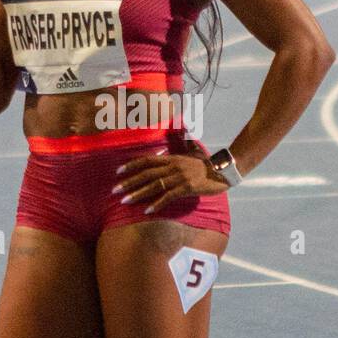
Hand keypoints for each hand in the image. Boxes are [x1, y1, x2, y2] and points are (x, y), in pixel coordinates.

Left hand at [111, 140, 230, 213]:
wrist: (223, 171)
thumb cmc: (207, 162)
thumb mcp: (193, 150)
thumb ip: (185, 140)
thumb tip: (183, 126)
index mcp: (171, 158)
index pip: (147, 161)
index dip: (132, 166)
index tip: (118, 172)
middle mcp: (173, 167)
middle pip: (146, 174)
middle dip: (129, 182)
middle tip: (115, 191)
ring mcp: (179, 177)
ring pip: (154, 186)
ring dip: (138, 194)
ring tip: (124, 201)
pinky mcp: (187, 188)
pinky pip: (168, 197)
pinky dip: (157, 204)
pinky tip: (147, 211)